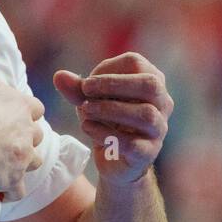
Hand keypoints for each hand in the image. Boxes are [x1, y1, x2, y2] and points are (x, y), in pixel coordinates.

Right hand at [0, 36, 44, 199]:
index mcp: (24, 107)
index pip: (35, 107)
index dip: (25, 110)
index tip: (12, 112)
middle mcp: (29, 134)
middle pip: (36, 136)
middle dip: (25, 137)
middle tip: (4, 137)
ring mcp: (23, 160)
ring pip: (32, 162)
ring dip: (21, 162)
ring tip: (4, 162)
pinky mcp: (12, 182)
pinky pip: (16, 190)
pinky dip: (9, 190)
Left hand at [54, 52, 171, 186]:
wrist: (115, 159)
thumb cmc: (106, 120)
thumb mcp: (89, 101)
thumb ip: (76, 88)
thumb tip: (59, 76)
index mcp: (150, 83)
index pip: (136, 63)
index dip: (108, 68)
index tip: (87, 82)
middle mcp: (162, 104)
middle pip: (150, 85)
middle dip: (113, 84)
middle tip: (85, 90)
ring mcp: (158, 129)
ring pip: (145, 114)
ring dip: (109, 109)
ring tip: (84, 110)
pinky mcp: (148, 152)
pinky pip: (132, 142)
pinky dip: (105, 133)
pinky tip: (87, 127)